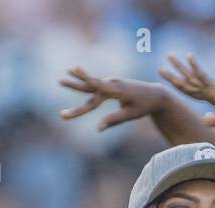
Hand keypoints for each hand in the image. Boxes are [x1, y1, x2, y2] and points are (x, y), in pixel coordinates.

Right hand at [58, 66, 172, 131]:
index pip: (97, 87)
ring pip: (90, 86)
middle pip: (89, 86)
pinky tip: (74, 82)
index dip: (84, 80)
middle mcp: (112, 83)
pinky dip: (85, 87)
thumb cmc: (144, 106)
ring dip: (76, 84)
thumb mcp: (130, 115)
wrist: (155, 94)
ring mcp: (111, 84)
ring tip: (61, 80)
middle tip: (58, 81)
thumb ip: (113, 120)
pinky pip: (95, 88)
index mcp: (117, 89)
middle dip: (74, 85)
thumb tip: (97, 129)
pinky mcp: (111, 86)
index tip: (74, 71)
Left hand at [159, 53, 214, 131]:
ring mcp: (213, 88)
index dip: (179, 85)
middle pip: (188, 80)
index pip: (190, 90)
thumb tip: (203, 118)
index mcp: (210, 97)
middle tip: (162, 64)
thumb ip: (212, 120)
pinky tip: (189, 57)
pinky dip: (196, 67)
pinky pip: (204, 77)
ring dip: (180, 66)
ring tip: (169, 56)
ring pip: (192, 76)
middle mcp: (210, 89)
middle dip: (174, 73)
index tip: (168, 79)